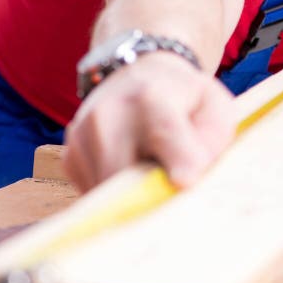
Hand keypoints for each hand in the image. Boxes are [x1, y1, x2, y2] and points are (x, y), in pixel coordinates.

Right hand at [62, 51, 235, 192]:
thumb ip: (212, 137)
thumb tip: (191, 179)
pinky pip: (96, 196)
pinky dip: (117, 196)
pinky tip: (133, 174)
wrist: (139, 77)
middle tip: (175, 204)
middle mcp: (107, 115)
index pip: (163, 132)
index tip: (187, 182)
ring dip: (134, 200)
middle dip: (152, 198)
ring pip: (109, 196)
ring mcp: (83, 138)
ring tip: (155, 179)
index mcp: (150, 97)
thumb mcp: (212, 105)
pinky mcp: (70, 159)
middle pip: (126, 177)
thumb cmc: (183, 99)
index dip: (178, 160)